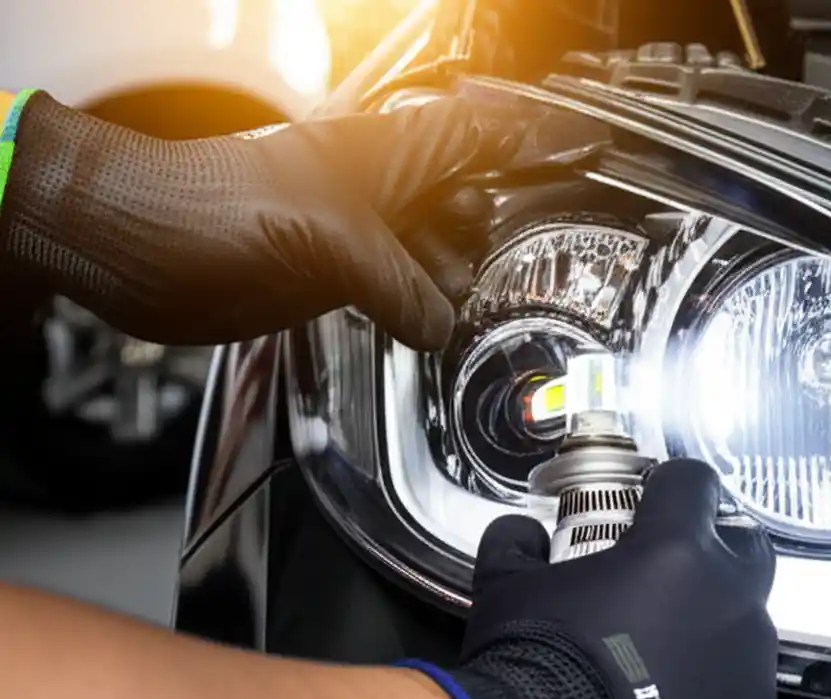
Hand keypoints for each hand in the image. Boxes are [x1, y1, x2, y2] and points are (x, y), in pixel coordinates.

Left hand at [0, 91, 607, 348]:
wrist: (132, 246)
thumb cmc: (210, 207)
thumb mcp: (330, 244)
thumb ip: (400, 287)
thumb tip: (440, 324)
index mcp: (387, 152)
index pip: (487, 134)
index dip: (545, 138)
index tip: (594, 145)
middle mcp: (380, 187)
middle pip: (473, 197)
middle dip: (515, 223)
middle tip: (562, 251)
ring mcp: (359, 231)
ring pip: (440, 248)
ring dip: (471, 277)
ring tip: (508, 301)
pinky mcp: (335, 275)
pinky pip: (403, 291)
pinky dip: (428, 311)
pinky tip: (444, 329)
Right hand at [453, 459, 778, 698]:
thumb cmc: (535, 664)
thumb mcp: (507, 589)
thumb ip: (517, 545)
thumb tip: (520, 534)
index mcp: (675, 552)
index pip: (694, 481)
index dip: (670, 483)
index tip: (651, 497)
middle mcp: (727, 596)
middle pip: (743, 543)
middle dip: (712, 547)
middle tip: (668, 568)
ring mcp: (746, 654)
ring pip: (743, 615)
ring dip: (710, 615)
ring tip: (662, 640)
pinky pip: (738, 672)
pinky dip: (712, 671)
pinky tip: (671, 684)